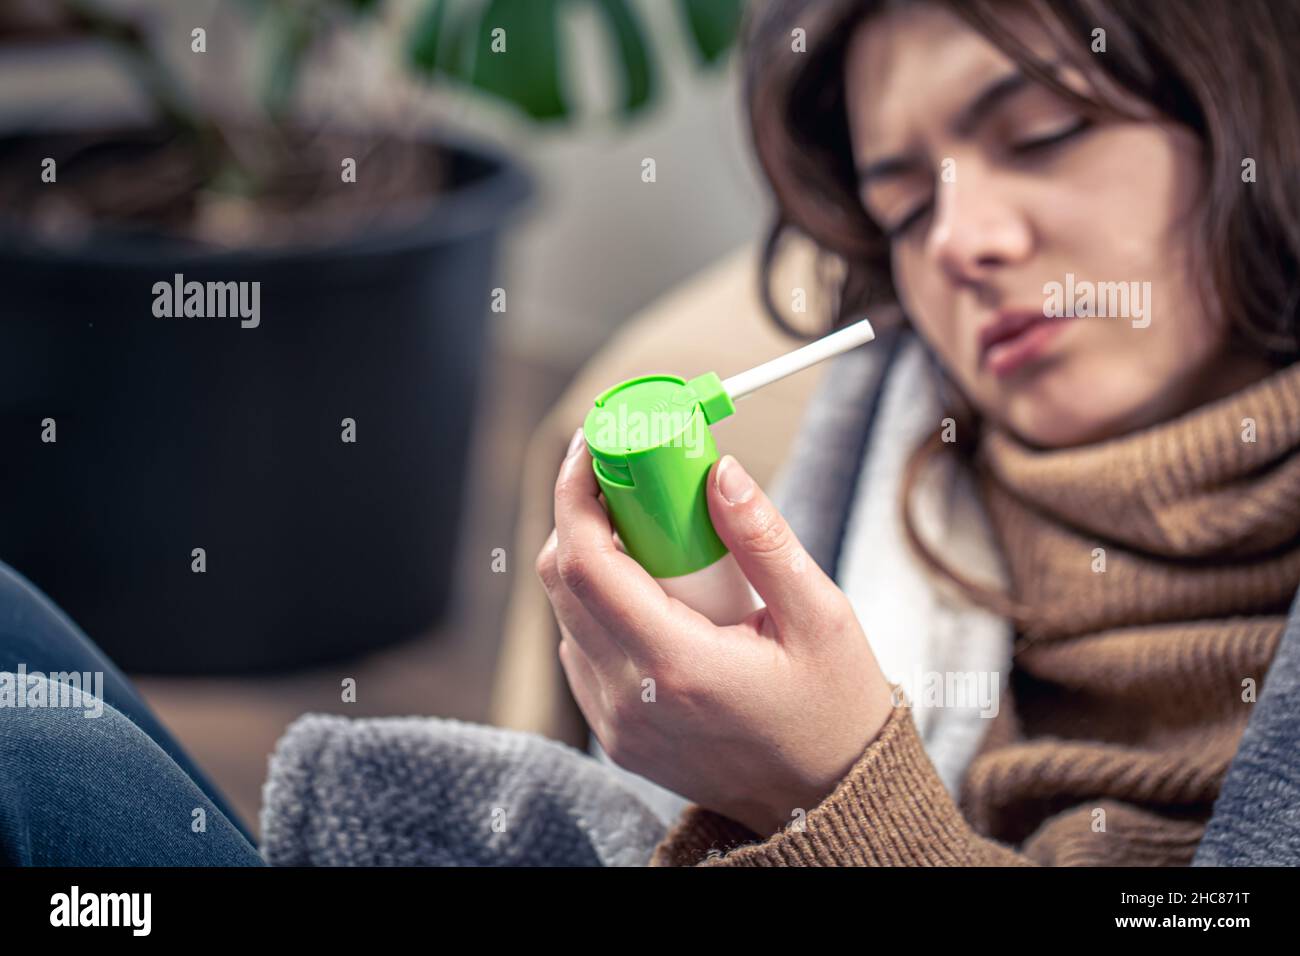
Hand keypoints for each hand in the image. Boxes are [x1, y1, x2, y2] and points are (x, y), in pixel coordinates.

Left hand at [535, 428, 896, 837]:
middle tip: (633, 478)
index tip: (597, 443)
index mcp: (676, 667)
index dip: (576, 492)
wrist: (823, 804)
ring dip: (593, 560)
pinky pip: (581, 649)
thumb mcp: (820, 618)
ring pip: (566, 613)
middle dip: (584, 514)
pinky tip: (654, 594)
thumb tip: (718, 470)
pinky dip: (601, 605)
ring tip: (655, 536)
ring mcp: (614, 722)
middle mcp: (629, 699)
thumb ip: (764, 541)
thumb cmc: (834, 709)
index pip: (587, 563)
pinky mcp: (614, 733)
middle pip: (562, 581)